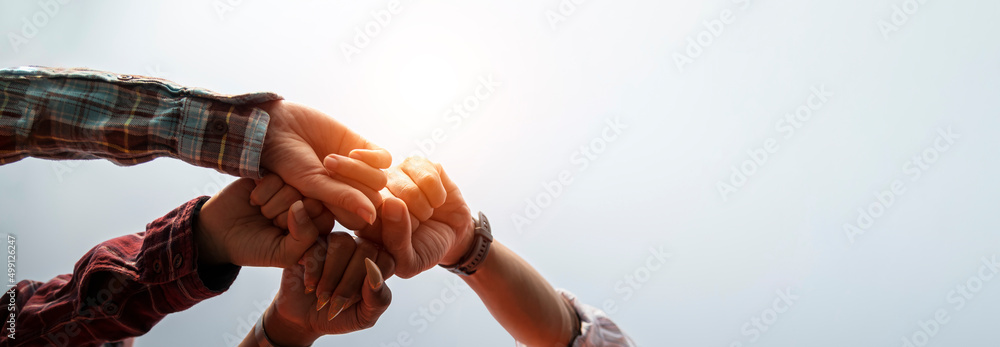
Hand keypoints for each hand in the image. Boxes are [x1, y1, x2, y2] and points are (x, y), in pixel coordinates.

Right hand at [195, 177, 333, 267]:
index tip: (284, 236)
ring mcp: (288, 186)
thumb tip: (300, 206)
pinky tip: (253, 200)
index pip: (325, 218)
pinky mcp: (271, 174)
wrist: (220, 235)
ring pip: (292, 189)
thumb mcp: (284, 255)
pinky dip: (261, 193)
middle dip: (285, 217)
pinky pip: (275, 178)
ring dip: (271, 206)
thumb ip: (304, 238)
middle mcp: (305, 201)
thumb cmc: (255, 248)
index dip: (302, 227)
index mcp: (315, 222)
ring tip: (262, 212)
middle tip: (271, 223)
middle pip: (311, 201)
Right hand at [258, 100, 390, 229]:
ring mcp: (359, 169)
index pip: (361, 220)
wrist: (279, 125)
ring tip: (329, 159)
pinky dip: (371, 157)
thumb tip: (372, 217)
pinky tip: (352, 151)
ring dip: (356, 169)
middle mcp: (350, 190)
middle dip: (351, 186)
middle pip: (374, 200)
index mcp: (336, 207)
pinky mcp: (365, 146)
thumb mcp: (313, 184)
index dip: (347, 209)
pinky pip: (385, 159)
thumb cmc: (288, 160)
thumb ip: (343, 200)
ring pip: (380, 179)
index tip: (322, 195)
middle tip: (325, 169)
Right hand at [261, 235, 394, 345]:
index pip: (386, 260)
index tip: (355, 304)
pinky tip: (309, 286)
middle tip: (335, 304)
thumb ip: (378, 299)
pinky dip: (314, 270)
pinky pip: (318, 244)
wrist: (304, 320)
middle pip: (365, 249)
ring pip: (342, 243)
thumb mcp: (364, 317)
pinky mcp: (312, 241)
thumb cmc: (339, 316)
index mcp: (378, 263)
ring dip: (331, 275)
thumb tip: (376, 275)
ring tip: (322, 297)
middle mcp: (360, 246)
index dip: (371, 284)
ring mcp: (335, 241)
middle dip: (349, 282)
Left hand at [344, 157, 474, 278]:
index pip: (355, 203)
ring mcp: (395, 172)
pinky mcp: (419, 163)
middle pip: (384, 199)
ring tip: (424, 214)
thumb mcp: (409, 259)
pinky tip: (436, 200)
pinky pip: (428, 178)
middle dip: (409, 220)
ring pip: (409, 192)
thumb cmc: (424, 248)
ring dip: (425, 209)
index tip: (379, 222)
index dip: (364, 207)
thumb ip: (396, 239)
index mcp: (362, 212)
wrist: (451, 232)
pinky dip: (438, 195)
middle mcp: (373, 187)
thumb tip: (391, 203)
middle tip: (415, 226)